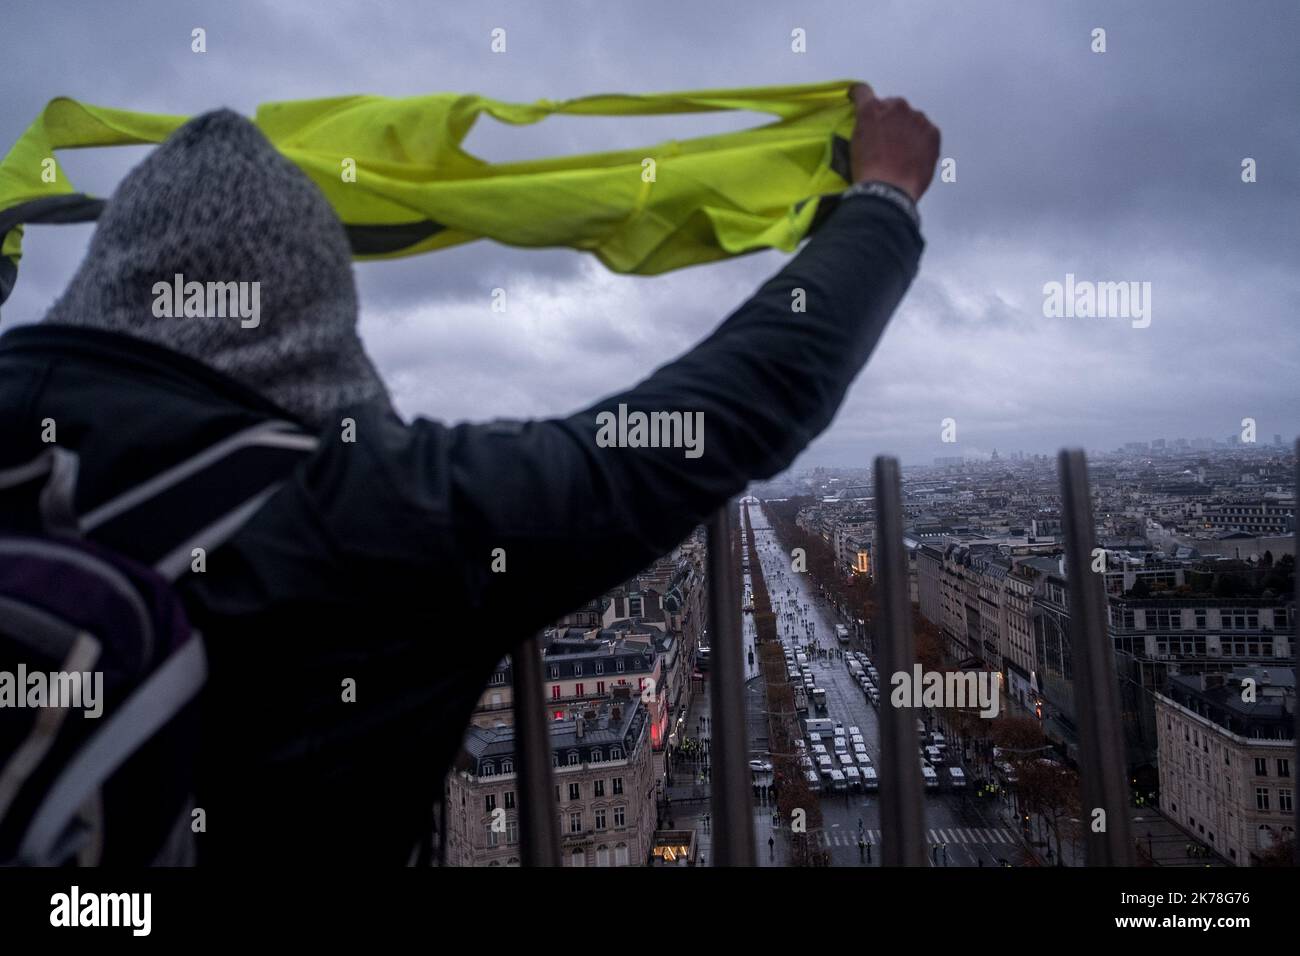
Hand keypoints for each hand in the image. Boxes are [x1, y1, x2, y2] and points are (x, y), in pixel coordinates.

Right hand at [846, 83, 939, 202]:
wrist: (889, 191)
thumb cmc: (867, 172)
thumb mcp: (855, 145)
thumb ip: (865, 127)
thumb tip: (872, 127)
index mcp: (872, 109)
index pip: (863, 92)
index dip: (859, 95)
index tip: (858, 98)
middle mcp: (896, 107)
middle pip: (892, 106)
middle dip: (889, 118)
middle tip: (886, 139)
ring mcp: (917, 119)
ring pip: (912, 119)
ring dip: (907, 129)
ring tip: (902, 153)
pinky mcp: (932, 133)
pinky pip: (927, 132)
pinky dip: (921, 141)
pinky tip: (914, 157)